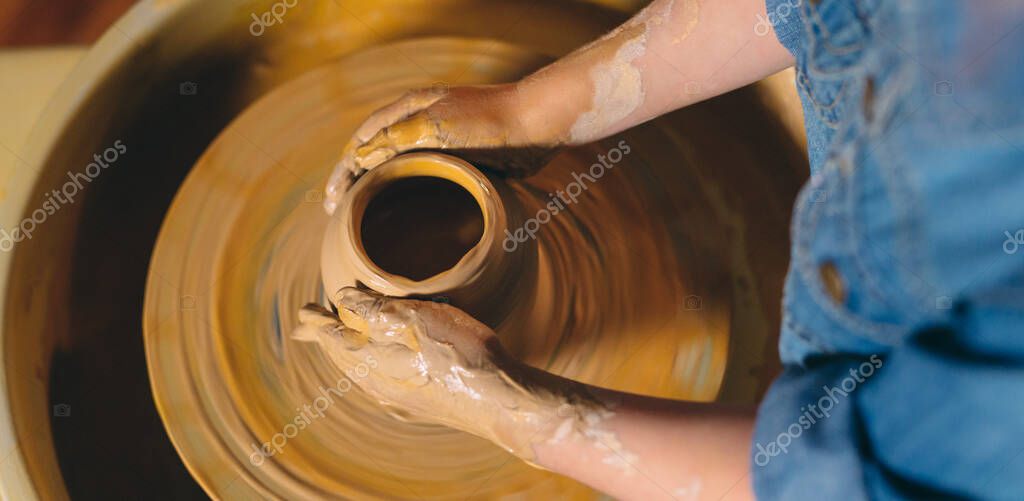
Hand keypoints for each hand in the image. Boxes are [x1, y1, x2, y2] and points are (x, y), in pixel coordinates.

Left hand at [293, 288, 605, 461]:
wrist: (498, 399)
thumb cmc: (456, 353)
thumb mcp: (412, 316)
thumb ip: (371, 308)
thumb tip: (340, 299)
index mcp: (366, 360)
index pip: (329, 336)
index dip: (315, 320)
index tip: (305, 309)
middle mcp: (375, 383)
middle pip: (341, 358)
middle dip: (326, 339)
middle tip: (312, 325)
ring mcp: (398, 398)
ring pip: (360, 373)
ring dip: (348, 354)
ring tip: (344, 341)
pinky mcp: (420, 404)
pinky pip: (381, 382)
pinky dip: (371, 365)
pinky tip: (385, 364)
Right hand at [323, 84, 560, 213]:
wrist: (536, 124)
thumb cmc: (486, 122)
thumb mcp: (434, 128)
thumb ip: (394, 139)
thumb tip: (358, 156)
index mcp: (409, 108)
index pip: (362, 140)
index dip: (343, 169)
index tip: (331, 200)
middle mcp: (420, 122)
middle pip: (375, 153)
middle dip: (354, 181)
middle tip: (338, 215)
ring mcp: (440, 139)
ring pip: (398, 166)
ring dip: (378, 188)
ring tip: (364, 217)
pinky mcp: (461, 156)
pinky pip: (425, 176)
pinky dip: (407, 192)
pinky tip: (406, 213)